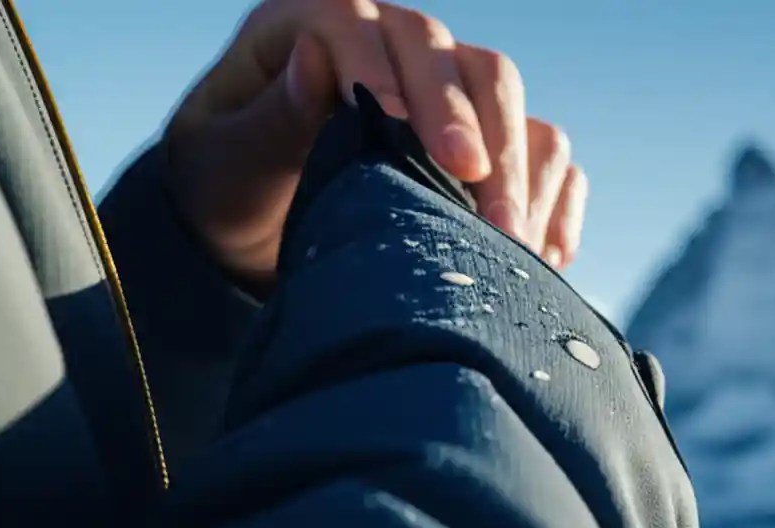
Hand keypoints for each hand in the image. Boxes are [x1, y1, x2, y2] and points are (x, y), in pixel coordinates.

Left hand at [166, 0, 586, 287]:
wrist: (254, 239)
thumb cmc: (224, 195)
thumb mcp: (224, 168)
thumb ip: (267, 121)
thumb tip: (318, 60)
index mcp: (307, 26)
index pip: (361, 26)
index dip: (391, 77)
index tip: (411, 141)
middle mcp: (388, 47)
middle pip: (461, 61)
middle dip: (480, 134)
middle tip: (486, 212)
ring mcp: (444, 93)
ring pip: (511, 101)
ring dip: (522, 172)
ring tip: (512, 244)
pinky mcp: (485, 143)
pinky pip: (543, 153)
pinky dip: (550, 199)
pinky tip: (539, 254)